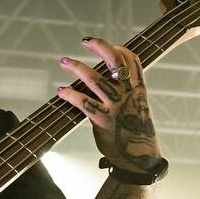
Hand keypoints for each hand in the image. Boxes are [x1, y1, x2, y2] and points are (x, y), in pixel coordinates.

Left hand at [58, 37, 161, 173]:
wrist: (139, 156)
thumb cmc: (134, 129)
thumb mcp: (136, 105)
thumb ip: (126, 89)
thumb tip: (109, 74)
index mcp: (139, 87)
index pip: (131, 58)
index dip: (117, 47)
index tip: (102, 45)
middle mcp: (128, 93)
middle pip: (115, 61)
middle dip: (99, 46)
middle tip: (84, 41)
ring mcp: (116, 106)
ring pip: (95, 79)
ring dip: (76, 67)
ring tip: (64, 61)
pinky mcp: (103, 120)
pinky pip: (83, 103)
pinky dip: (70, 94)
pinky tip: (60, 90)